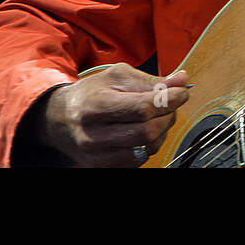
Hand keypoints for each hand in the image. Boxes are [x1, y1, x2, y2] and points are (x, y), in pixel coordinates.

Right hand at [39, 64, 189, 167]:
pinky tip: (145, 131)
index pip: (142, 108)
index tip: (182, 92)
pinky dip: (150, 144)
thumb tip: (181, 81)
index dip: (169, 100)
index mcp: (95, 105)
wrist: (61, 118)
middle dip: (168, 115)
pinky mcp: (102, 168)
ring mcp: (97, 156)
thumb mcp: (117, 76)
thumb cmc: (92, 93)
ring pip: (147, 148)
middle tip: (172, 103)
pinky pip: (140, 160)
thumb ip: (150, 80)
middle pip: (148, 131)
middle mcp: (93, 135)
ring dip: (162, 131)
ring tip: (158, 116)